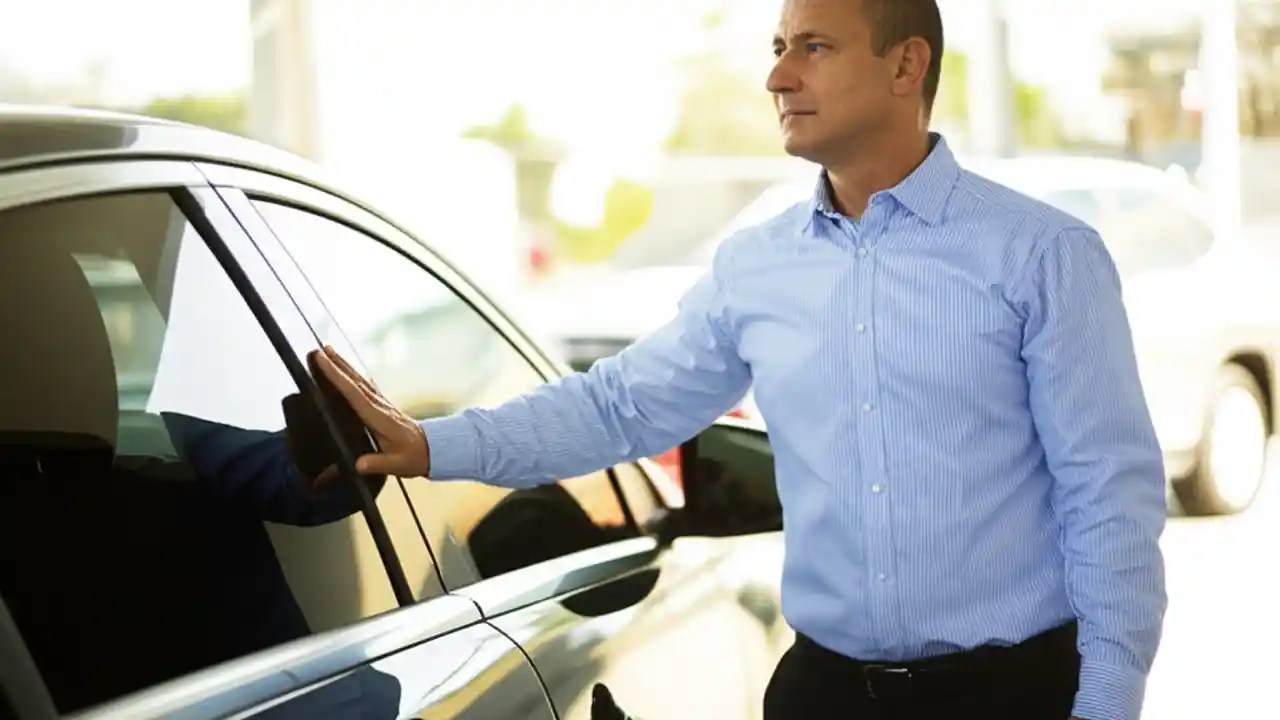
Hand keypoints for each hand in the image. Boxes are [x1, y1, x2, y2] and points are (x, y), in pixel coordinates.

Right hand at [312, 346, 431, 476]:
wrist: (433, 450)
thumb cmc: (415, 457)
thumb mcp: (397, 465)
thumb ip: (378, 464)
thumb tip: (359, 465)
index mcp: (379, 418)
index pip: (354, 393)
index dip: (337, 377)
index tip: (323, 361)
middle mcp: (379, 406)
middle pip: (355, 381)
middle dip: (337, 364)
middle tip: (321, 349)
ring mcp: (382, 404)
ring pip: (360, 381)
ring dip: (344, 366)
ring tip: (330, 351)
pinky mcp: (383, 406)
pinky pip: (365, 387)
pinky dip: (353, 376)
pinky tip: (348, 371)